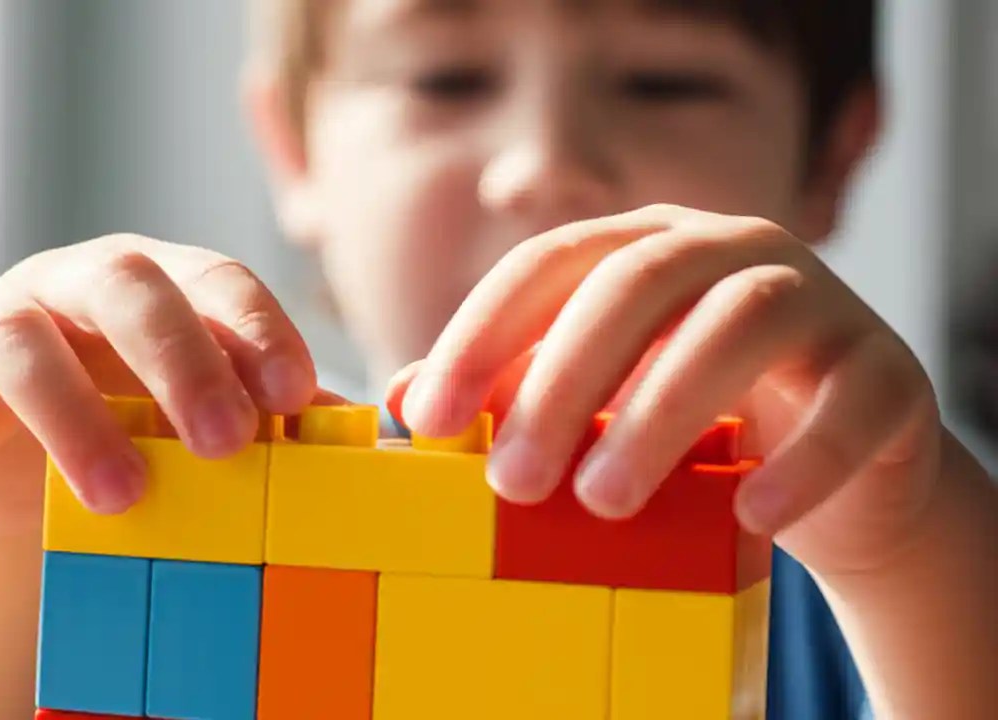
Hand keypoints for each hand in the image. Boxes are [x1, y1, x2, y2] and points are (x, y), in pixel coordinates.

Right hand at [0, 234, 328, 556]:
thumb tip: (359, 434)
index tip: (292, 396)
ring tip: (123, 498)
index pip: (212, 277)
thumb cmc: (127, 415)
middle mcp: (66, 290)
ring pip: (16, 346)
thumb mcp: (194, 405)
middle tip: (227, 443)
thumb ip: (268, 412)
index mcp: (153, 283)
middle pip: (121, 285)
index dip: (255, 329)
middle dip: (179, 359)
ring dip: (71, 418)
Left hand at [389, 204, 943, 577]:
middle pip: (636, 282)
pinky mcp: (888, 369)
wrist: (832, 471)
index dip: (482, 333)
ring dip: (662, 410)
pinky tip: (752, 512)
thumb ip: (509, 391)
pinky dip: (801, 459)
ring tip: (604, 500)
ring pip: (738, 322)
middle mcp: (729, 249)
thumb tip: (397, 395)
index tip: (426, 418)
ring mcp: (817, 299)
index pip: (548, 262)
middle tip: (511, 482)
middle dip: (562, 380)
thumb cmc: (692, 427)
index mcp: (645, 247)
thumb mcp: (595, 405)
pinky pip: (853, 401)